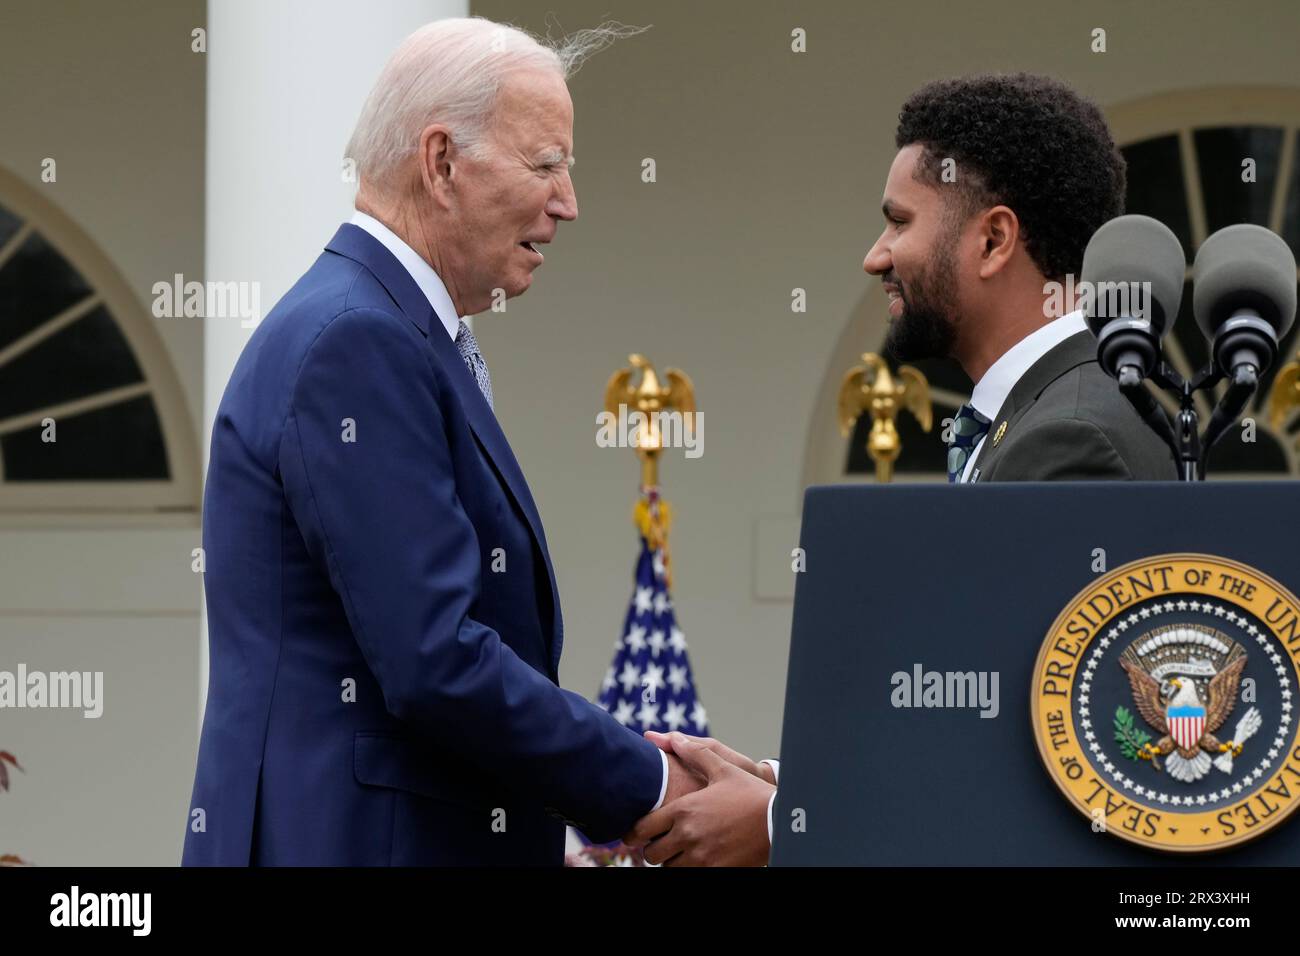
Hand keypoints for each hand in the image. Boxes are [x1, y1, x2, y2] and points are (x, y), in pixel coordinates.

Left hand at [624, 736, 774, 866]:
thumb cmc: (751, 793)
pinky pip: (688, 877)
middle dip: (653, 849)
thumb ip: (695, 752)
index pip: (642, 830)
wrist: (779, 821)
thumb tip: (673, 738)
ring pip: (669, 868)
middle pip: (652, 854)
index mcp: (684, 810)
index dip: (634, 834)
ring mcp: (701, 858)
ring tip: (679, 851)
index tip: (634, 835)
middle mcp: (688, 836)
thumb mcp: (723, 768)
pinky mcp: (715, 871)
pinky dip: (688, 869)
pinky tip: (696, 859)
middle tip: (659, 843)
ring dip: (671, 861)